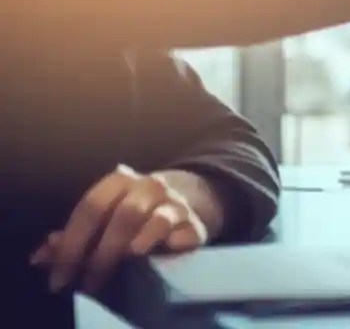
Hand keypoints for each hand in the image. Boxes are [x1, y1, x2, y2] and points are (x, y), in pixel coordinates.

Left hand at [30, 165, 219, 293]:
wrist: (185, 205)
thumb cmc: (133, 217)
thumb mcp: (101, 221)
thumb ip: (72, 238)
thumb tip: (40, 256)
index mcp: (119, 181)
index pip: (91, 207)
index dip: (72, 244)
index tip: (60, 277)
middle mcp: (149, 186)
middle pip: (123, 215)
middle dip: (101, 252)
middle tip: (88, 282)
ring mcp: (175, 202)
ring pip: (155, 220)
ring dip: (135, 245)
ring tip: (123, 263)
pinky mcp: (194, 223)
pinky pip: (183, 232)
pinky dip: (170, 243)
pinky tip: (157, 253)